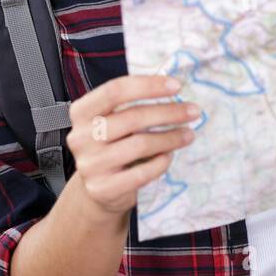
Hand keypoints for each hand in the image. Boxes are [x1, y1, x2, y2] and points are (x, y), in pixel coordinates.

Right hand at [65, 74, 199, 215]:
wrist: (99, 189)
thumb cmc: (113, 145)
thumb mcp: (115, 121)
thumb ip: (134, 105)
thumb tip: (173, 89)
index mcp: (82, 112)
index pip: (114, 91)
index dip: (148, 85)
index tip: (177, 86)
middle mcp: (81, 137)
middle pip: (132, 117)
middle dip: (169, 113)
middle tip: (193, 112)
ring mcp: (90, 165)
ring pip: (139, 145)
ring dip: (170, 138)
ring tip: (188, 135)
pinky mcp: (102, 188)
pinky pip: (141, 173)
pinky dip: (160, 163)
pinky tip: (170, 156)